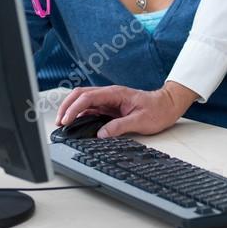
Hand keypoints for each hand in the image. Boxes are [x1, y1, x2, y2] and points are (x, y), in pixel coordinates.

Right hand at [55, 81, 196, 137]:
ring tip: (63, 124)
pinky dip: (80, 114)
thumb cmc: (158, 110)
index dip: (74, 108)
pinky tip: (75, 123)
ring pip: (84, 100)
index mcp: (115, 93)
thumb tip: (101, 134)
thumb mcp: (140, 121)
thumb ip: (120, 127)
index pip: (88, 97)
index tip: (66, 121)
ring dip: (71, 110)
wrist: (168, 105)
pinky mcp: (110, 107)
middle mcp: (110, 94)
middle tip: (59, 122)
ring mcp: (109, 100)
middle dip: (66, 106)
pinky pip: (91, 108)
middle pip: (80, 94)